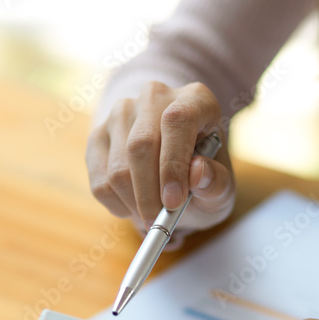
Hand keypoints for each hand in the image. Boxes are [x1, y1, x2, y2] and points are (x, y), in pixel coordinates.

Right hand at [86, 81, 234, 236]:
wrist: (176, 174)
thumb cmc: (203, 178)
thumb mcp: (220, 187)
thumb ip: (216, 182)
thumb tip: (198, 173)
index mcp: (195, 99)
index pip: (177, 121)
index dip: (173, 163)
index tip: (174, 202)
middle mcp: (155, 97)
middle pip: (140, 145)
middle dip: (148, 194)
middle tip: (158, 222)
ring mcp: (121, 113)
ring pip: (117, 169)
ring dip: (133, 204)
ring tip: (152, 214)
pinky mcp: (97, 136)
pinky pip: (99, 181)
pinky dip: (117, 205)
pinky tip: (134, 205)